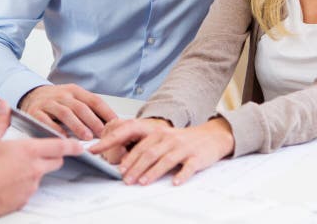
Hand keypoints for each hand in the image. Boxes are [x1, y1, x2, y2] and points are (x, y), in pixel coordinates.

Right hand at [0, 100, 82, 216]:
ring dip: (35, 170)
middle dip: (53, 156)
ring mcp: (29, 187)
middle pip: (55, 161)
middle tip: (41, 152)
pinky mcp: (22, 200)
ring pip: (41, 175)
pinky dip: (23, 185)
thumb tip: (3, 106)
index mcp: (29, 151)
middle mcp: (34, 169)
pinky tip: (8, 181)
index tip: (81, 145)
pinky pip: (28, 190)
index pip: (60, 146)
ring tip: (15, 167)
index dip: (73, 145)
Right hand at [18, 84, 117, 139]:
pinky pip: (47, 120)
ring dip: (77, 125)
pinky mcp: (35, 112)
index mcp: (75, 91)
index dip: (106, 112)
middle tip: (102, 133)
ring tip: (87, 137)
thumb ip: (88, 109)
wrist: (31, 96)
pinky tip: (64, 138)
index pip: (94, 100)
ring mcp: (48, 103)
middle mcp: (62, 95)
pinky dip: (56, 129)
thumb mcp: (73, 99)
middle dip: (93, 121)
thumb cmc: (57, 102)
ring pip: (65, 113)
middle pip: (81, 107)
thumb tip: (110, 125)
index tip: (115, 124)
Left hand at [90, 117, 234, 185]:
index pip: (134, 140)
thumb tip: (123, 162)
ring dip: (152, 172)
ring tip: (142, 182)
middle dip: (134, 166)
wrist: (211, 137)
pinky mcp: (196, 157)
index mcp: (156, 133)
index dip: (119, 148)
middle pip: (148, 152)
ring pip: (165, 160)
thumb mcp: (162, 140)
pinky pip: (187, 167)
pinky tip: (174, 182)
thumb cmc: (182, 141)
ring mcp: (183, 147)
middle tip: (124, 178)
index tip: (106, 157)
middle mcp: (168, 138)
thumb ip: (145, 148)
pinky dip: (181, 175)